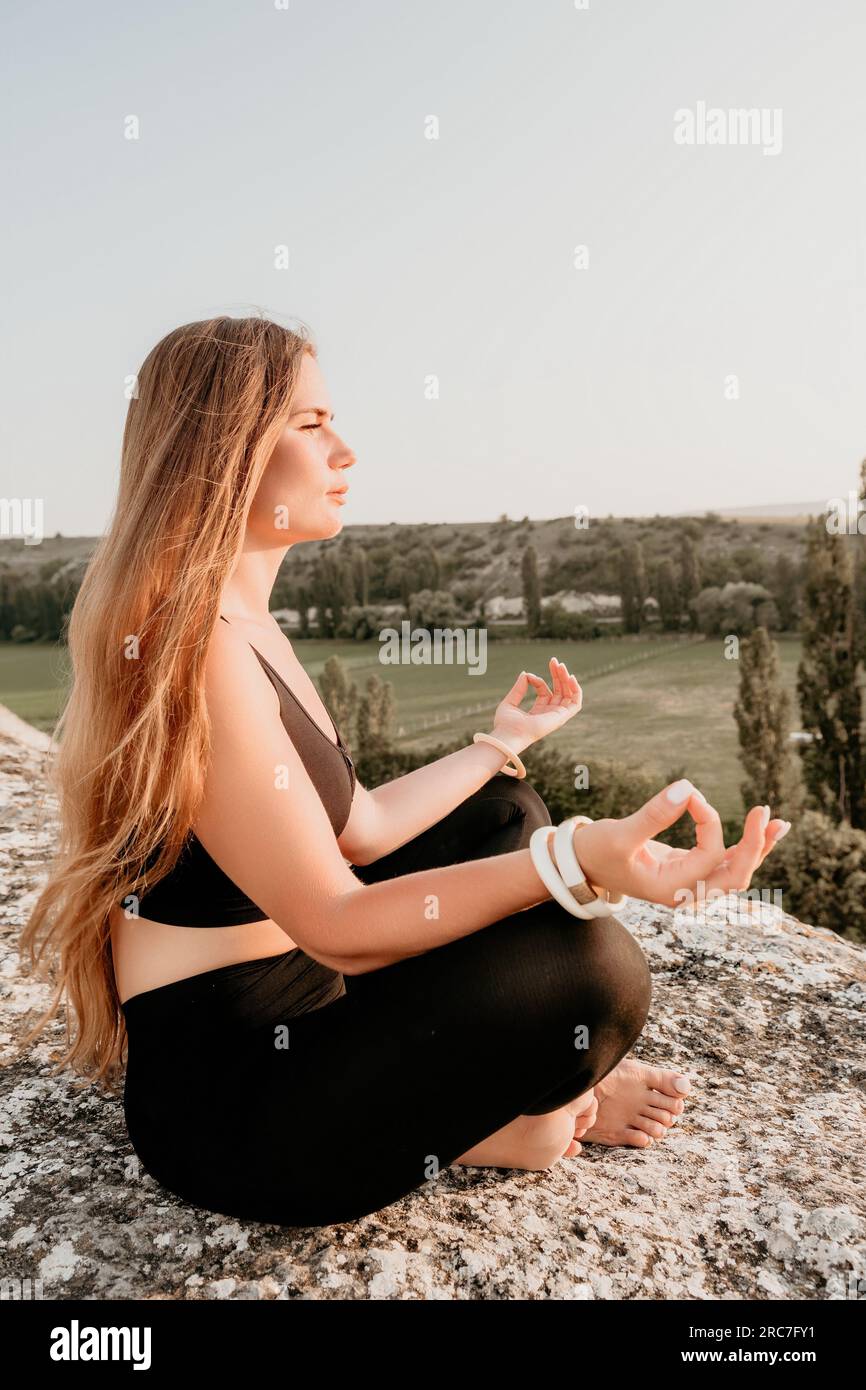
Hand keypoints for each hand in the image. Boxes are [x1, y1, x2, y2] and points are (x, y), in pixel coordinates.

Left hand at [491, 658, 581, 752]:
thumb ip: (519, 688)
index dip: (538, 680)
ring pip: (568, 695)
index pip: (544, 691)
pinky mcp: (561, 718)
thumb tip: (525, 673)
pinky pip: (576, 704)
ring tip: (561, 665)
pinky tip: (571, 677)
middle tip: (553, 660)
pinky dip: (576, 690)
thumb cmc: (506, 724)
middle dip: (557, 675)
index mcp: (537, 711)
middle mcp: (548, 714)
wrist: (508, 734)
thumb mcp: (510, 701)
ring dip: (566, 679)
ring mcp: (555, 716)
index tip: (529, 676)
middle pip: (559, 691)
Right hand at [569, 779, 790, 908]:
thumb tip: (687, 788)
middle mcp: (686, 892)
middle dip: (754, 846)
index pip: (708, 856)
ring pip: (736, 869)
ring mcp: (690, 883)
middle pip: (735, 875)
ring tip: (779, 822)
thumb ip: (653, 814)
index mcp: (670, 890)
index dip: (708, 822)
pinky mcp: (690, 869)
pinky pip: (725, 861)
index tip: (690, 795)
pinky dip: (745, 846)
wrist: (581, 865)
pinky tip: (764, 829)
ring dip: (757, 846)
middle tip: (765, 812)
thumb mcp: (620, 833)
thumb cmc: (596, 851)